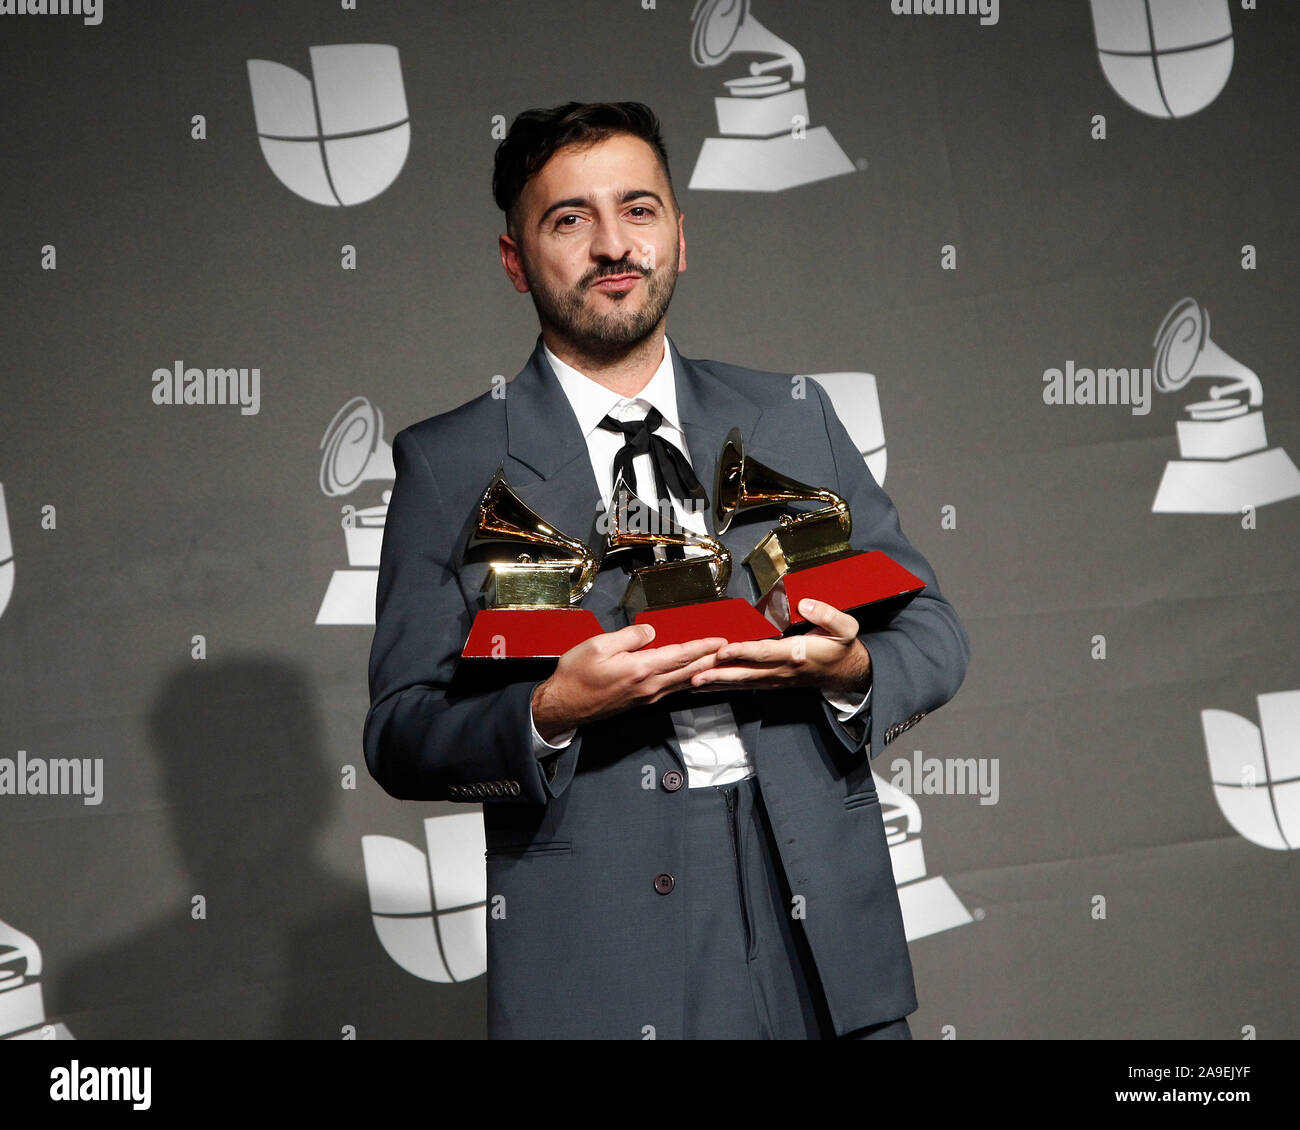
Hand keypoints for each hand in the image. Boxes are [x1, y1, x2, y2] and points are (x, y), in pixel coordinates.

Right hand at [531, 624, 726, 740]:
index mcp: (640, 669)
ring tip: (720, 664)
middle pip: (689, 671)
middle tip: (732, 653)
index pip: (681, 655)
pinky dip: (687, 681)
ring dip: (703, 672)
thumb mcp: (598, 646)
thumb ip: (629, 637)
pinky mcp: (641, 701)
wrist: (563, 707)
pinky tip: (693, 678)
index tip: (722, 640)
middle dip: (712, 660)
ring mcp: (646, 697)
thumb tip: (651, 632)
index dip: (703, 647)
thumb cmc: (576, 676)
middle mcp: (649, 686)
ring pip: (682, 682)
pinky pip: (672, 689)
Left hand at [687, 598, 870, 694]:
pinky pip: (745, 686)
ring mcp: (776, 679)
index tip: (723, 650)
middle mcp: (782, 670)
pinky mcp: (772, 682)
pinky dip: (725, 686)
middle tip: (695, 674)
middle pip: (746, 673)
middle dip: (719, 674)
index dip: (742, 651)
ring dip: (717, 683)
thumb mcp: (846, 628)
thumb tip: (805, 603)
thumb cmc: (842, 649)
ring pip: (742, 682)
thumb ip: (827, 614)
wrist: (847, 673)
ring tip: (693, 683)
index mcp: (796, 654)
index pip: (764, 652)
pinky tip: (708, 686)